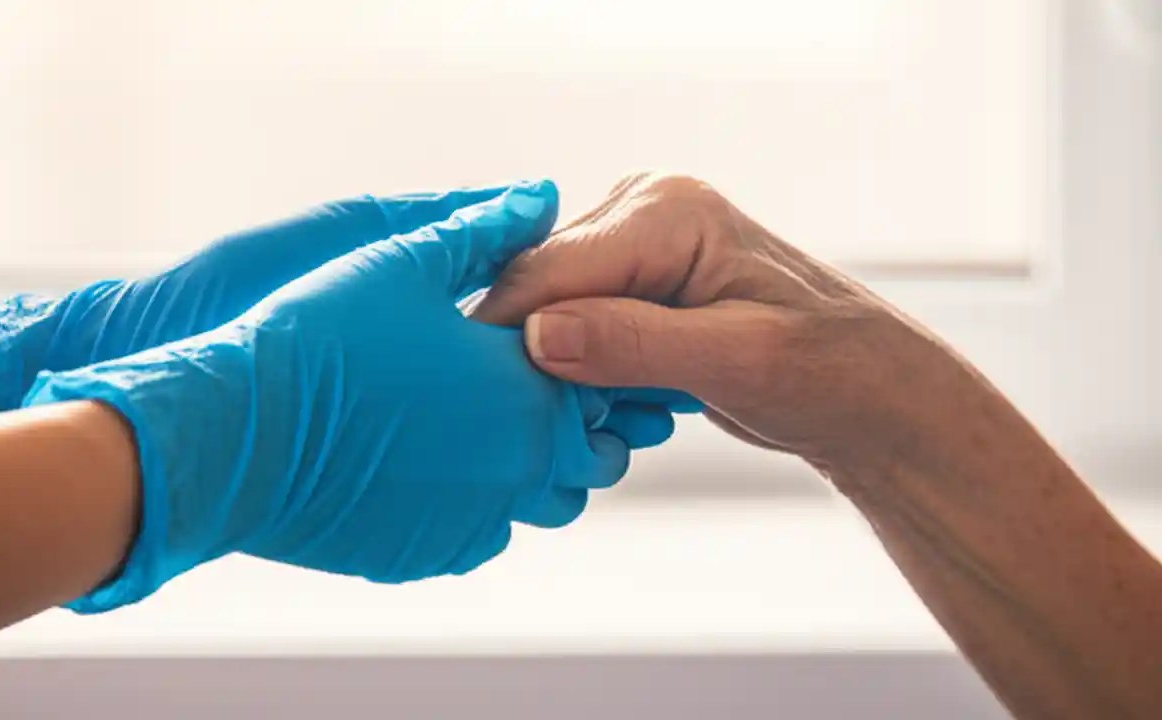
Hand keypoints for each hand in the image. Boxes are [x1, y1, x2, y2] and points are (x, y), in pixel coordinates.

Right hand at [22, 181, 644, 611]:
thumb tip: (542, 193)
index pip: (599, 373)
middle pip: (592, 451)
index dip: (591, 351)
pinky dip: (483, 503)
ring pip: (548, 500)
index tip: (576, 337)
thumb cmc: (316, 336)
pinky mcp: (435, 553)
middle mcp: (520, 460)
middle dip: (581, 421)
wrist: (235, 435)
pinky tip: (444, 468)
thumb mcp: (400, 259)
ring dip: (539, 467)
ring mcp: (480, 516)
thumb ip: (484, 229)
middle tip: (544, 388)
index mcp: (525, 383)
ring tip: (495, 430)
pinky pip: (487, 533)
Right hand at [472, 172, 978, 476]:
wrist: (870, 394)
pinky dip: (583, 378)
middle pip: (541, 291)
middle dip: (537, 363)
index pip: (547, 268)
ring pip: (550, 315)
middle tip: (558, 433)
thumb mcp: (737, 362)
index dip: (507, 336)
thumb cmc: (829, 372)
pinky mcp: (636, 286)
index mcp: (666, 211)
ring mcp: (636, 248)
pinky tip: (618, 414)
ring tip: (603, 429)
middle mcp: (643, 212)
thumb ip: (634, 343)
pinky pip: (575, 329)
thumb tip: (537, 336)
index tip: (487, 406)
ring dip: (561, 379)